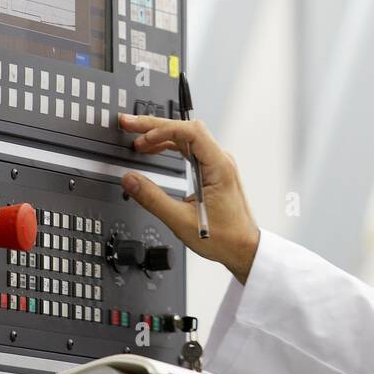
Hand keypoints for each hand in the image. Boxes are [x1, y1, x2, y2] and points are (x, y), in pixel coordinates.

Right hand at [118, 114, 259, 283]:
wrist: (244, 248)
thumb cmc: (225, 237)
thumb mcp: (181, 221)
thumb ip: (152, 199)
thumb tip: (130, 180)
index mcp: (219, 167)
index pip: (192, 131)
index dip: (164, 129)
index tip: (143, 136)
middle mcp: (220, 160)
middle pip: (186, 129)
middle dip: (155, 126)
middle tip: (129, 125)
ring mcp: (217, 164)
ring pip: (186, 137)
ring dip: (160, 135)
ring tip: (136, 140)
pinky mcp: (212, 170)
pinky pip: (189, 149)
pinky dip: (168, 146)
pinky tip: (152, 150)